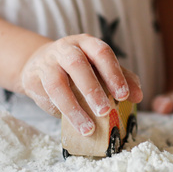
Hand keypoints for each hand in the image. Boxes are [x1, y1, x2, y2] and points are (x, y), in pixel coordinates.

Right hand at [19, 34, 142, 134]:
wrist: (38, 64)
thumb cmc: (77, 69)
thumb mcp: (100, 69)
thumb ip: (121, 79)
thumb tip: (139, 96)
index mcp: (87, 43)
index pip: (102, 53)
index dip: (113, 73)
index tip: (123, 95)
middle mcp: (66, 48)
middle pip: (78, 65)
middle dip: (92, 89)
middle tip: (105, 112)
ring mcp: (48, 62)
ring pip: (57, 83)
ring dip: (73, 107)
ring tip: (88, 128)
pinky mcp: (34, 78)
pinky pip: (45, 96)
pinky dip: (59, 110)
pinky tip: (71, 122)